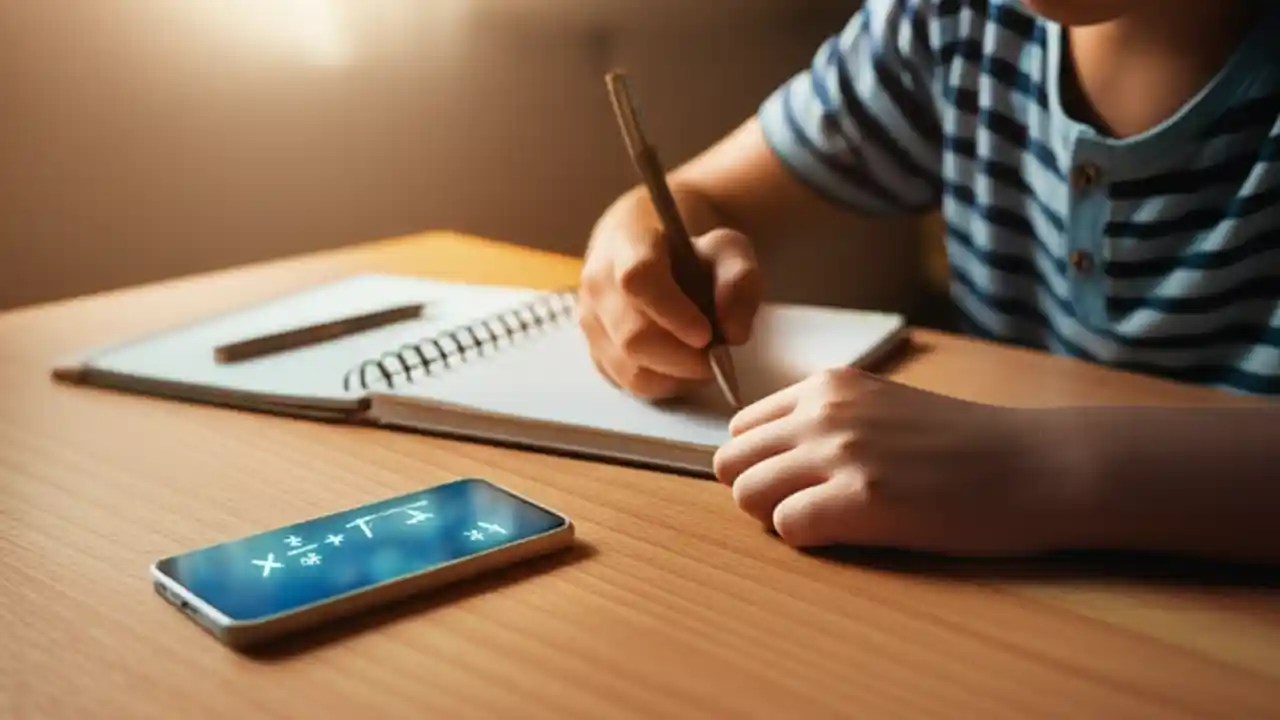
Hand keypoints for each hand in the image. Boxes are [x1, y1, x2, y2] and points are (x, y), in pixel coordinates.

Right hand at [579, 203, 762, 399]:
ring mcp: (590, 322)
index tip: (707, 334)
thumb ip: (739, 281)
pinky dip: (663, 384)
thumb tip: (733, 333)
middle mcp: (597, 284)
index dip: (673, 313)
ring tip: (702, 362)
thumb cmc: (691, 253)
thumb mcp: (728, 250)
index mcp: (626, 243)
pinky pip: (627, 384)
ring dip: (676, 376)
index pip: (638, 279)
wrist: (652, 256)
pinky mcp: (595, 352)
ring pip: (629, 368)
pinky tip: (682, 368)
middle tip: (717, 358)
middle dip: (682, 358)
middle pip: (632, 336)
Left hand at [713, 368, 1073, 555]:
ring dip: (777, 516)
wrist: (1035, 465)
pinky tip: (850, 533)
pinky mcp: (862, 501)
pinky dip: (808, 539)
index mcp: (828, 385)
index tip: (801, 480)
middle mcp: (824, 412)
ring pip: (746, 494)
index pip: (742, 428)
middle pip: (731, 462)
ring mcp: (841, 454)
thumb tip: (771, 459)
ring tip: (831, 521)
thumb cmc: (965, 445)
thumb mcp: (884, 407)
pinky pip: (786, 527)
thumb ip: (827, 421)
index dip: (764, 462)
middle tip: (810, 508)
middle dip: (759, 491)